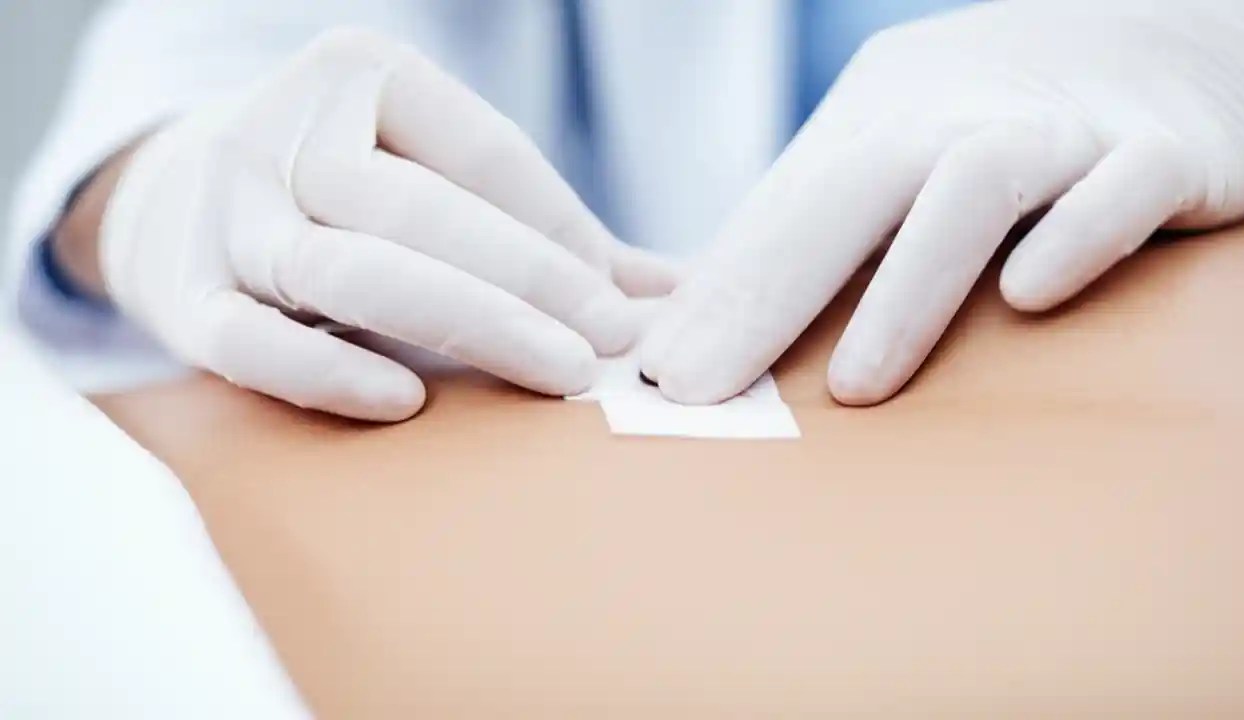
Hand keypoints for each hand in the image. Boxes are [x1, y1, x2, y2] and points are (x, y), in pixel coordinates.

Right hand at [101, 29, 676, 420]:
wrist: (172, 197)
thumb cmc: (343, 195)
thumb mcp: (427, 174)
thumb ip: (539, 226)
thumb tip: (672, 295)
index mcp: (358, 73)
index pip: (487, 156)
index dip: (564, 235)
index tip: (629, 307)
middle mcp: (284, 130)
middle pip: (424, 208)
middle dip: (534, 279)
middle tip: (617, 345)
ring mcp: (227, 215)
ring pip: (355, 272)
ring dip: (471, 322)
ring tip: (563, 374)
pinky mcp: (183, 299)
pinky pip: (253, 343)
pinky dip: (328, 374)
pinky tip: (406, 405)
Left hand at [641, 0, 1243, 404]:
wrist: (1175, 34)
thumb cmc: (1005, 127)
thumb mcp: (901, 158)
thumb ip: (818, 237)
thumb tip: (705, 329)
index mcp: (883, 115)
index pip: (786, 207)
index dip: (718, 292)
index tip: (657, 376)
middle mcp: (961, 110)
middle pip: (852, 186)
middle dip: (766, 292)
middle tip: (699, 388)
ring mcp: (1064, 125)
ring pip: (976, 183)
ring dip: (908, 286)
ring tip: (856, 389)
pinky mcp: (1167, 148)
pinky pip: (1123, 185)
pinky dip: (1075, 236)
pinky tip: (1027, 298)